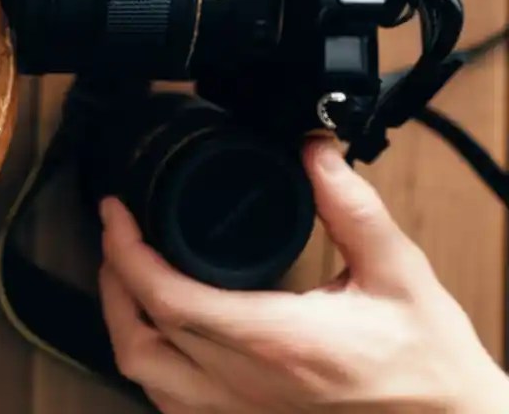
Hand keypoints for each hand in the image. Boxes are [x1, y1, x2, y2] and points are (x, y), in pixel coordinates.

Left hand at [98, 139, 508, 412]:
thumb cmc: (426, 362)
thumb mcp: (398, 272)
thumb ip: (350, 208)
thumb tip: (314, 152)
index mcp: (276, 343)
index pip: (167, 298)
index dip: (126, 251)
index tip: (116, 212)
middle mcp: (244, 388)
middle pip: (138, 336)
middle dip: (114, 276)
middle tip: (116, 234)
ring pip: (142, 375)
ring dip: (121, 324)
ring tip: (124, 278)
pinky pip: (166, 402)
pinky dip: (146, 362)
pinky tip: (156, 333)